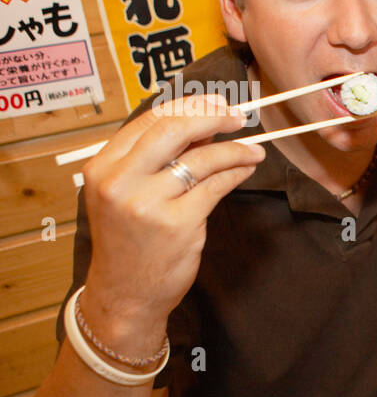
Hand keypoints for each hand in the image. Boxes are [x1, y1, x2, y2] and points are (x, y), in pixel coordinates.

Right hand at [79, 95, 264, 352]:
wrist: (125, 294)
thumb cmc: (129, 242)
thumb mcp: (126, 195)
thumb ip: (154, 160)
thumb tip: (202, 126)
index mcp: (103, 167)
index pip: (148, 121)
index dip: (187, 107)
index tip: (214, 102)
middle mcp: (120, 181)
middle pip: (173, 129)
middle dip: (211, 116)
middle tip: (237, 116)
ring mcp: (148, 203)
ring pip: (201, 158)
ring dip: (234, 149)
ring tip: (254, 150)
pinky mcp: (177, 223)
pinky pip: (215, 186)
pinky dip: (236, 172)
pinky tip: (246, 169)